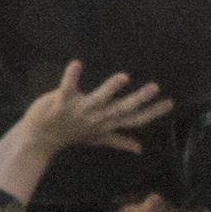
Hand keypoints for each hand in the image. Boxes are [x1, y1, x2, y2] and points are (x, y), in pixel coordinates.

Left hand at [10, 63, 170, 165]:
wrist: (40, 138)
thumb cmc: (71, 134)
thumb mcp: (97, 138)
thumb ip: (119, 140)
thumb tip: (140, 148)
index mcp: (106, 124)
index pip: (133, 120)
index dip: (152, 112)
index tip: (170, 103)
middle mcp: (96, 118)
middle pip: (120, 110)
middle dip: (138, 99)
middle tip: (155, 87)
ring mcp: (79, 111)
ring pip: (98, 100)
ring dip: (109, 89)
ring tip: (123, 77)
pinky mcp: (62, 103)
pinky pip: (67, 88)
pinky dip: (70, 77)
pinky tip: (76, 63)